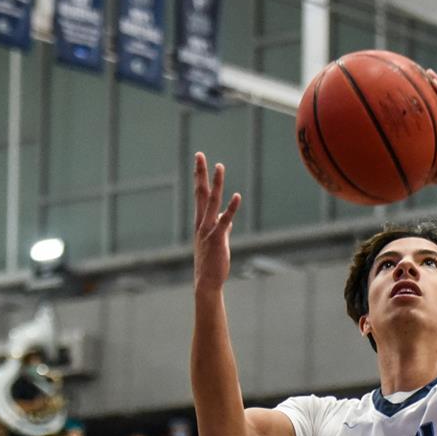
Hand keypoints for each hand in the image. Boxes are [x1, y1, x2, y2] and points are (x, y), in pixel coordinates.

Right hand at [192, 154, 241, 292]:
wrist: (207, 281)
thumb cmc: (211, 261)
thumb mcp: (216, 240)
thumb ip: (222, 226)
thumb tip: (227, 217)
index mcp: (200, 222)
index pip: (199, 195)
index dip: (199, 177)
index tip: (199, 161)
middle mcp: (202, 223)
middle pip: (200, 193)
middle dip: (200, 173)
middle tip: (200, 154)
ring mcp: (208, 230)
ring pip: (211, 202)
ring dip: (216, 183)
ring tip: (219, 166)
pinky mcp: (217, 239)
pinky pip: (225, 221)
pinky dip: (231, 208)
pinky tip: (237, 196)